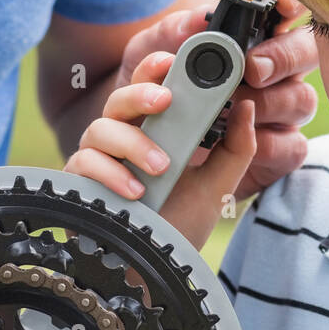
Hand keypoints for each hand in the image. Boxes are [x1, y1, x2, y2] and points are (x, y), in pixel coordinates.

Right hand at [63, 50, 258, 247]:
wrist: (159, 269)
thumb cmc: (182, 222)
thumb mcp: (218, 184)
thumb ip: (236, 147)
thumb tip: (247, 106)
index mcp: (153, 129)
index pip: (148, 87)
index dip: (154, 68)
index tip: (172, 61)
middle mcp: (121, 137)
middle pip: (119, 98)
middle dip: (140, 93)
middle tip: (165, 100)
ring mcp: (98, 159)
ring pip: (100, 128)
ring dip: (132, 143)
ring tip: (160, 166)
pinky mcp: (80, 184)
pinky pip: (84, 164)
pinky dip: (111, 174)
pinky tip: (135, 192)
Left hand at [108, 0, 318, 203]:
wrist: (143, 140)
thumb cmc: (156, 87)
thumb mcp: (152, 53)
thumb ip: (173, 31)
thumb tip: (199, 17)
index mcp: (253, 37)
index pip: (285, 11)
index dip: (291, 2)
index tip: (281, 4)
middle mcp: (277, 70)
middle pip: (305, 53)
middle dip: (282, 57)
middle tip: (252, 68)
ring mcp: (283, 110)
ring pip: (302, 99)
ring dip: (271, 102)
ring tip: (233, 107)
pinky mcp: (280, 149)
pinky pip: (292, 145)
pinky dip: (269, 143)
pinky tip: (244, 141)